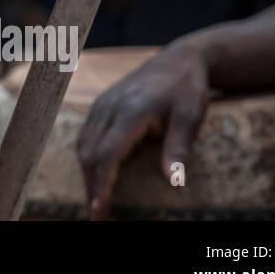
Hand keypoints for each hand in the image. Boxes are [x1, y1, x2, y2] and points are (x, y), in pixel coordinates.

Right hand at [77, 42, 211, 219]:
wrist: (178, 59)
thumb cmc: (186, 89)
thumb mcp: (190, 118)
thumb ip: (178, 150)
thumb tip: (174, 184)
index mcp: (131, 110)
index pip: (109, 152)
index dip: (102, 182)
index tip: (99, 207)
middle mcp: (110, 106)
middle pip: (90, 151)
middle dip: (90, 184)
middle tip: (96, 214)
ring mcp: (103, 104)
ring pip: (84, 144)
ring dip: (87, 172)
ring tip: (95, 198)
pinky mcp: (102, 104)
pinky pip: (87, 134)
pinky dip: (88, 157)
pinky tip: (97, 172)